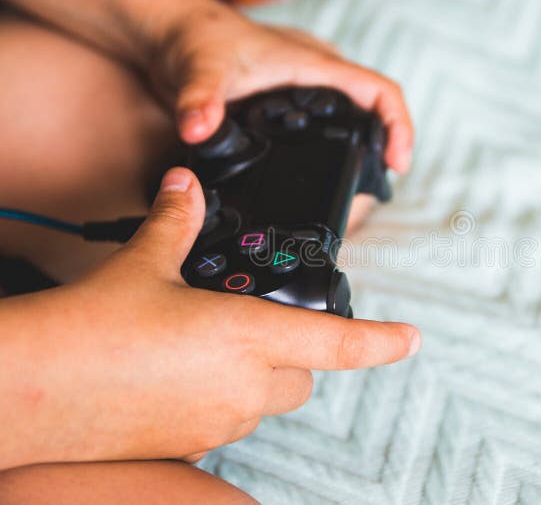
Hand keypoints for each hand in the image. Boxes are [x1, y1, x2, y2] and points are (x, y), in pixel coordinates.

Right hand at [0, 168, 419, 468]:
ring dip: (261, 374)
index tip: (413, 339)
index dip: (384, 342)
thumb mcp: (143, 266)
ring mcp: (220, 423)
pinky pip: (229, 420)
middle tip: (266, 323)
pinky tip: (181, 373)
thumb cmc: (90, 330)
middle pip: (305, 375)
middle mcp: (244, 387)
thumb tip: (185, 185)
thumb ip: (177, 222)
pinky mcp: (191, 445)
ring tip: (211, 343)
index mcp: (249, 338)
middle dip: (302, 352)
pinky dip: (223, 395)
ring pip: (269, 400)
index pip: (339, 344)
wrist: (33, 392)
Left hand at [150, 8, 413, 172]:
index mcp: (315, 66)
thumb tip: (199, 130)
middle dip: (383, 155)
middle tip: (370, 198)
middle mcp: (320, 77)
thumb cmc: (197, 37)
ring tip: (354, 198)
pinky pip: (333, 126)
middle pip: (374, 115)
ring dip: (364, 157)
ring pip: (356, 122)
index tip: (397, 165)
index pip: (380, 92)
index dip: (398, 127)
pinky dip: (339, 153)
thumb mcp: (200, 69)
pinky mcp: (294, 103)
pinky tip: (325, 180)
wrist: (176, 29)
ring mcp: (308, 91)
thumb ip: (200, 100)